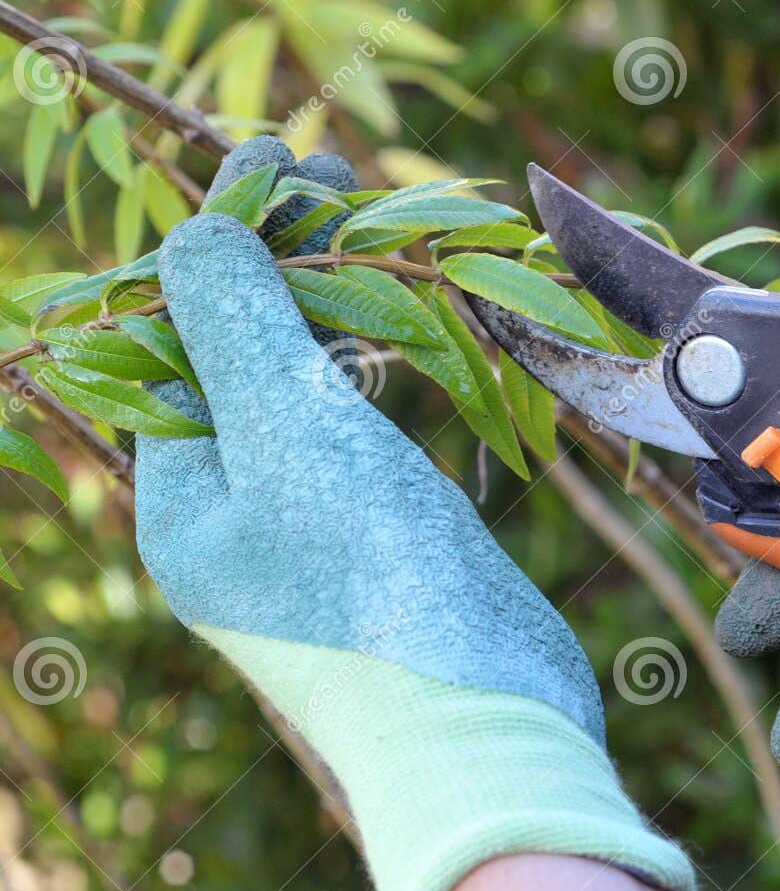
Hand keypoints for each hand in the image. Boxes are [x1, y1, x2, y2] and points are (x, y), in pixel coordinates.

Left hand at [136, 140, 690, 890]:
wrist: (493, 728)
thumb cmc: (378, 588)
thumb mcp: (292, 437)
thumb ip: (236, 327)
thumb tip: (196, 228)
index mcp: (182, 503)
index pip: (176, 342)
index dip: (221, 245)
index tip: (280, 162)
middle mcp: (236, 521)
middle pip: (239, 363)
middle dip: (281, 270)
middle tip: (339, 186)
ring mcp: (314, 538)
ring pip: (306, 397)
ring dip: (331, 312)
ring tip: (374, 234)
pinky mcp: (388, 548)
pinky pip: (362, 439)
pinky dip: (377, 374)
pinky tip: (407, 332)